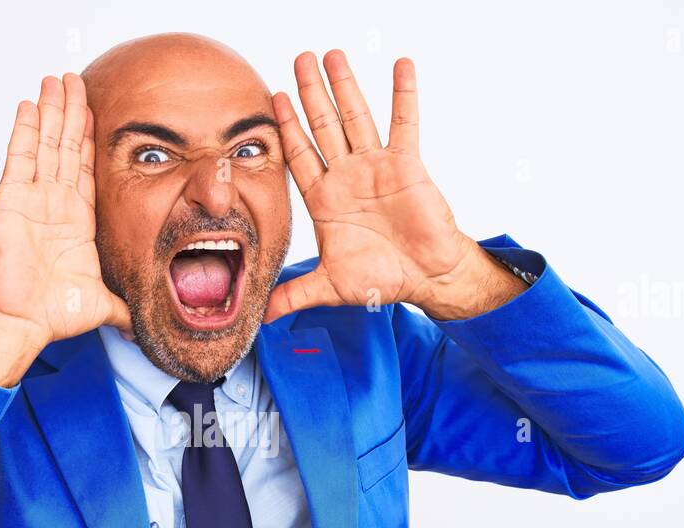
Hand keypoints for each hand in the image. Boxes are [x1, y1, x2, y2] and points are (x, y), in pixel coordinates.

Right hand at [0, 73, 131, 386]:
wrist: (21, 321)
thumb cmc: (52, 314)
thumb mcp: (102, 305)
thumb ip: (124, 310)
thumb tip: (142, 328)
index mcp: (75, 220)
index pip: (84, 168)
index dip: (88, 138)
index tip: (94, 110)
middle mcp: (53, 204)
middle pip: (64, 147)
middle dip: (70, 113)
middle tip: (75, 80)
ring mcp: (31, 199)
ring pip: (44, 144)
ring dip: (50, 111)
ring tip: (56, 80)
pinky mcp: (11, 199)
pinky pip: (19, 158)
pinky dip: (23, 130)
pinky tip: (29, 105)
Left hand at [265, 51, 523, 322]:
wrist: (425, 278)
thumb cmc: (382, 279)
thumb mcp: (329, 287)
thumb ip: (293, 295)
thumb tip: (258, 318)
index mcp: (325, 199)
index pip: (300, 155)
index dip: (286, 128)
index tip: (272, 99)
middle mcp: (347, 176)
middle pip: (323, 126)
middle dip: (310, 93)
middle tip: (298, 59)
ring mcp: (376, 166)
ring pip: (356, 117)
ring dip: (345, 85)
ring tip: (332, 54)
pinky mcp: (407, 164)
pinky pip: (404, 123)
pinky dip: (403, 94)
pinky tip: (400, 64)